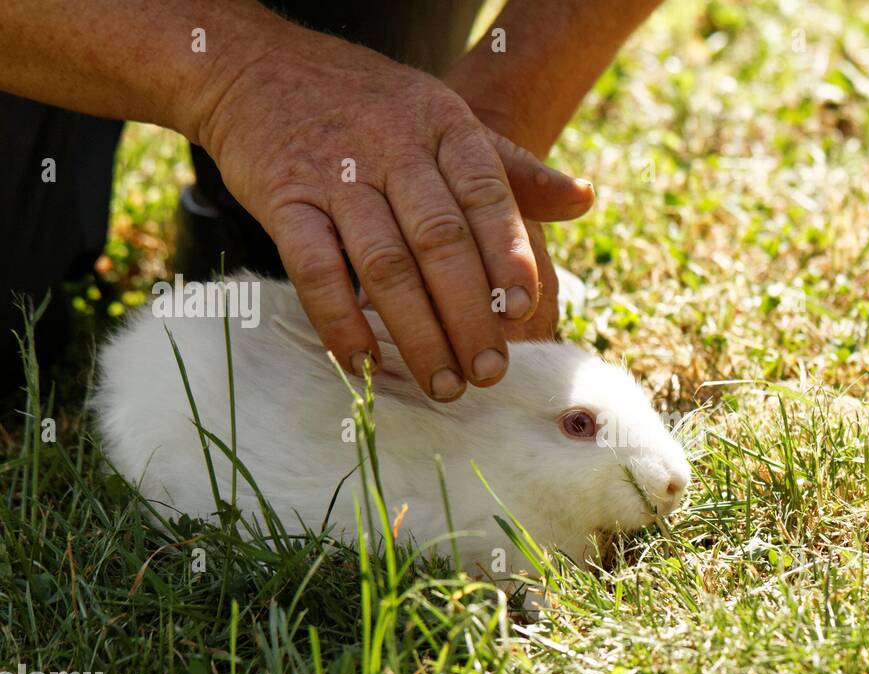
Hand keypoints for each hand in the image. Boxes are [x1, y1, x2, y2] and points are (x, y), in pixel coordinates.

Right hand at [191, 16, 593, 399]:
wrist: (258, 68)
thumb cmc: (372, 110)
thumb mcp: (447, 121)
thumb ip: (513, 171)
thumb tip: (584, 200)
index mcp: (444, 126)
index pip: (486, 195)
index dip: (508, 255)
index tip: (525, 310)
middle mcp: (392, 147)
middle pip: (440, 241)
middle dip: (470, 315)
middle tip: (489, 372)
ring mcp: (334, 175)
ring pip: (385, 264)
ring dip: (417, 332)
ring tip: (443, 383)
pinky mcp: (282, 201)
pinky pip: (314, 270)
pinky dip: (341, 322)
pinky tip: (365, 363)